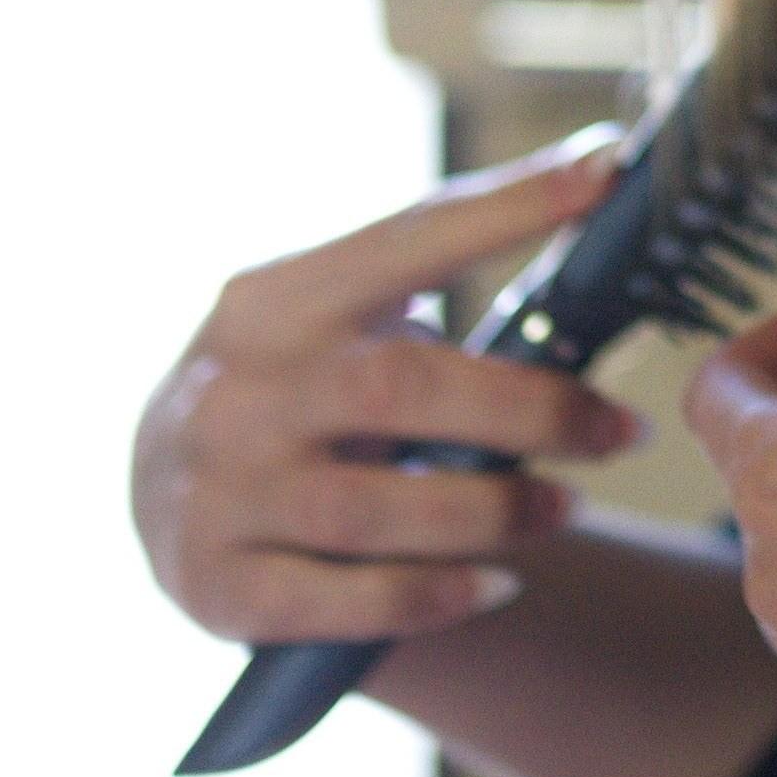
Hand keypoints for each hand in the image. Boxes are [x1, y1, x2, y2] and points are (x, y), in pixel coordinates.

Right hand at [133, 140, 649, 650]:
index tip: (605, 174)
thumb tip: (592, 183)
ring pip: (372, 508)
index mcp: (275, 298)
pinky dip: (428, 596)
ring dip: (490, 511)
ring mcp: (218, 491)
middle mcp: (237, 388)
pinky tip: (493, 584)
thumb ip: (435, 262)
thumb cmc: (292, 382)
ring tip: (566, 509)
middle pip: (400, 388)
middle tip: (621, 430)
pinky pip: (338, 602)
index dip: (509, 208)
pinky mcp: (217, 586)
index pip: (405, 238)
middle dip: (530, 410)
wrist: (155, 491)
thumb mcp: (331, 312)